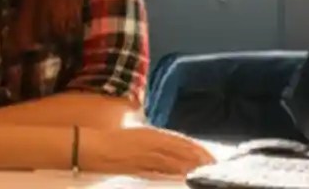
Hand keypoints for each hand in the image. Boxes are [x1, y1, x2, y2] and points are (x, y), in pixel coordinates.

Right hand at [80, 126, 215, 177]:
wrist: (92, 148)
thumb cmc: (112, 142)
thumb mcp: (136, 137)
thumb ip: (152, 143)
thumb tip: (167, 150)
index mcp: (153, 133)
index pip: (181, 140)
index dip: (198, 148)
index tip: (211, 156)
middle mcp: (153, 141)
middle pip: (182, 149)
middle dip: (200, 158)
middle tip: (215, 165)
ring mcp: (147, 152)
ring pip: (175, 158)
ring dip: (192, 165)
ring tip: (206, 171)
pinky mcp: (140, 164)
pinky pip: (162, 168)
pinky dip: (175, 171)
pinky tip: (186, 175)